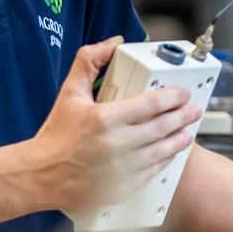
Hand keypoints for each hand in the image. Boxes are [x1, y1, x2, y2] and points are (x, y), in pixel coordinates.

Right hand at [22, 36, 202, 211]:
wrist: (39, 176)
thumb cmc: (54, 136)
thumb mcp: (69, 92)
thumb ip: (89, 61)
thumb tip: (112, 43)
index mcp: (105, 119)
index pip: (151, 104)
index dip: (173, 97)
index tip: (182, 93)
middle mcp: (116, 145)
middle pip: (162, 127)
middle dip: (183, 116)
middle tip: (193, 110)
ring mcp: (120, 170)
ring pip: (161, 151)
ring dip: (178, 139)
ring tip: (187, 131)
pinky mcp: (121, 189)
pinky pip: (152, 172)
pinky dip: (164, 161)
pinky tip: (169, 153)